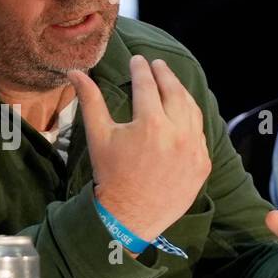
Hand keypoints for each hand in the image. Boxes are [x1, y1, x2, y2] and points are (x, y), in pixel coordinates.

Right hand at [68, 55, 210, 242]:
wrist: (129, 216)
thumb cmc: (110, 175)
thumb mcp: (98, 136)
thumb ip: (91, 101)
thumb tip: (75, 72)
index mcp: (150, 124)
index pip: (147, 86)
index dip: (141, 70)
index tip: (138, 60)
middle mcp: (177, 134)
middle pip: (175, 92)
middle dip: (165, 75)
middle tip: (157, 64)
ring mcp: (194, 149)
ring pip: (192, 110)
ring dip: (181, 94)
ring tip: (171, 84)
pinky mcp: (202, 164)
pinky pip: (199, 134)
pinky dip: (191, 120)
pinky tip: (182, 115)